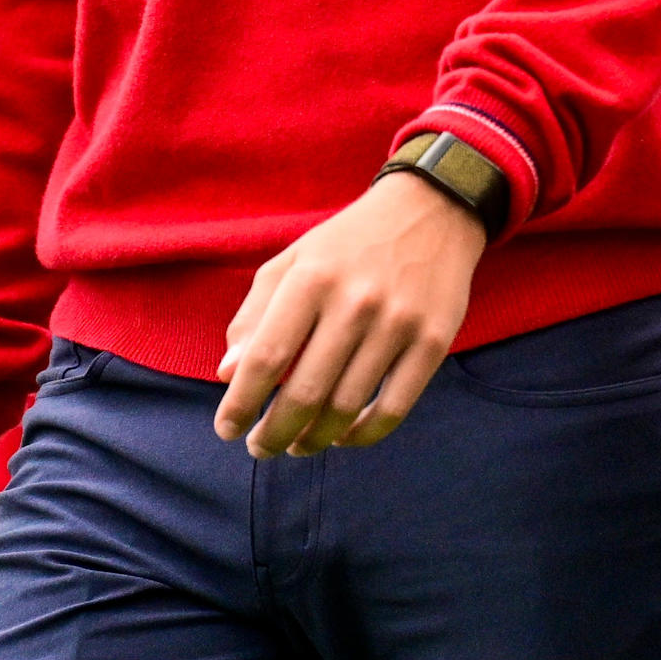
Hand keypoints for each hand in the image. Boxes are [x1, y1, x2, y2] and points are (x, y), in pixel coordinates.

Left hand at [217, 174, 484, 455]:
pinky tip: (343, 438)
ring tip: (298, 445)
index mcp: (311, 278)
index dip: (241, 403)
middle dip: (274, 434)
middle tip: (260, 448)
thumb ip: (254, 316)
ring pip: (346, 408)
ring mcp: (398, 324)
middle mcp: (354, 302)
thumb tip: (227, 375)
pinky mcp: (433, 342)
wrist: (432, 211)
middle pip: (304, 393)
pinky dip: (363, 435)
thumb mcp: (293, 262)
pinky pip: (393, 408)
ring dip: (314, 440)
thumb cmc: (348, 243)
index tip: (227, 430)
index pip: (266, 358)